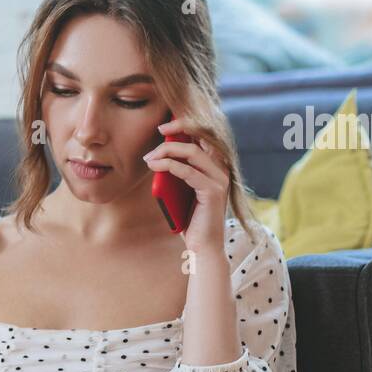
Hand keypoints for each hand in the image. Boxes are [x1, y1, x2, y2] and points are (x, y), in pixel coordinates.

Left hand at [145, 116, 230, 255]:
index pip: (205, 135)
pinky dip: (169, 166)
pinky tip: (155, 167)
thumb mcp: (180, 190)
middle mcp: (221, 169)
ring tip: (149, 157)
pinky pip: (188, 171)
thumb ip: (176, 172)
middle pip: (201, 137)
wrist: (202, 246)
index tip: (163, 126)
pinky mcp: (212, 191)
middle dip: (178, 129)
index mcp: (216, 166)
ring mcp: (219, 179)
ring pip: (193, 151)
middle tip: (157, 132)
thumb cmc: (190, 218)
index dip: (186, 125)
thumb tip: (156, 155)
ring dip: (168, 150)